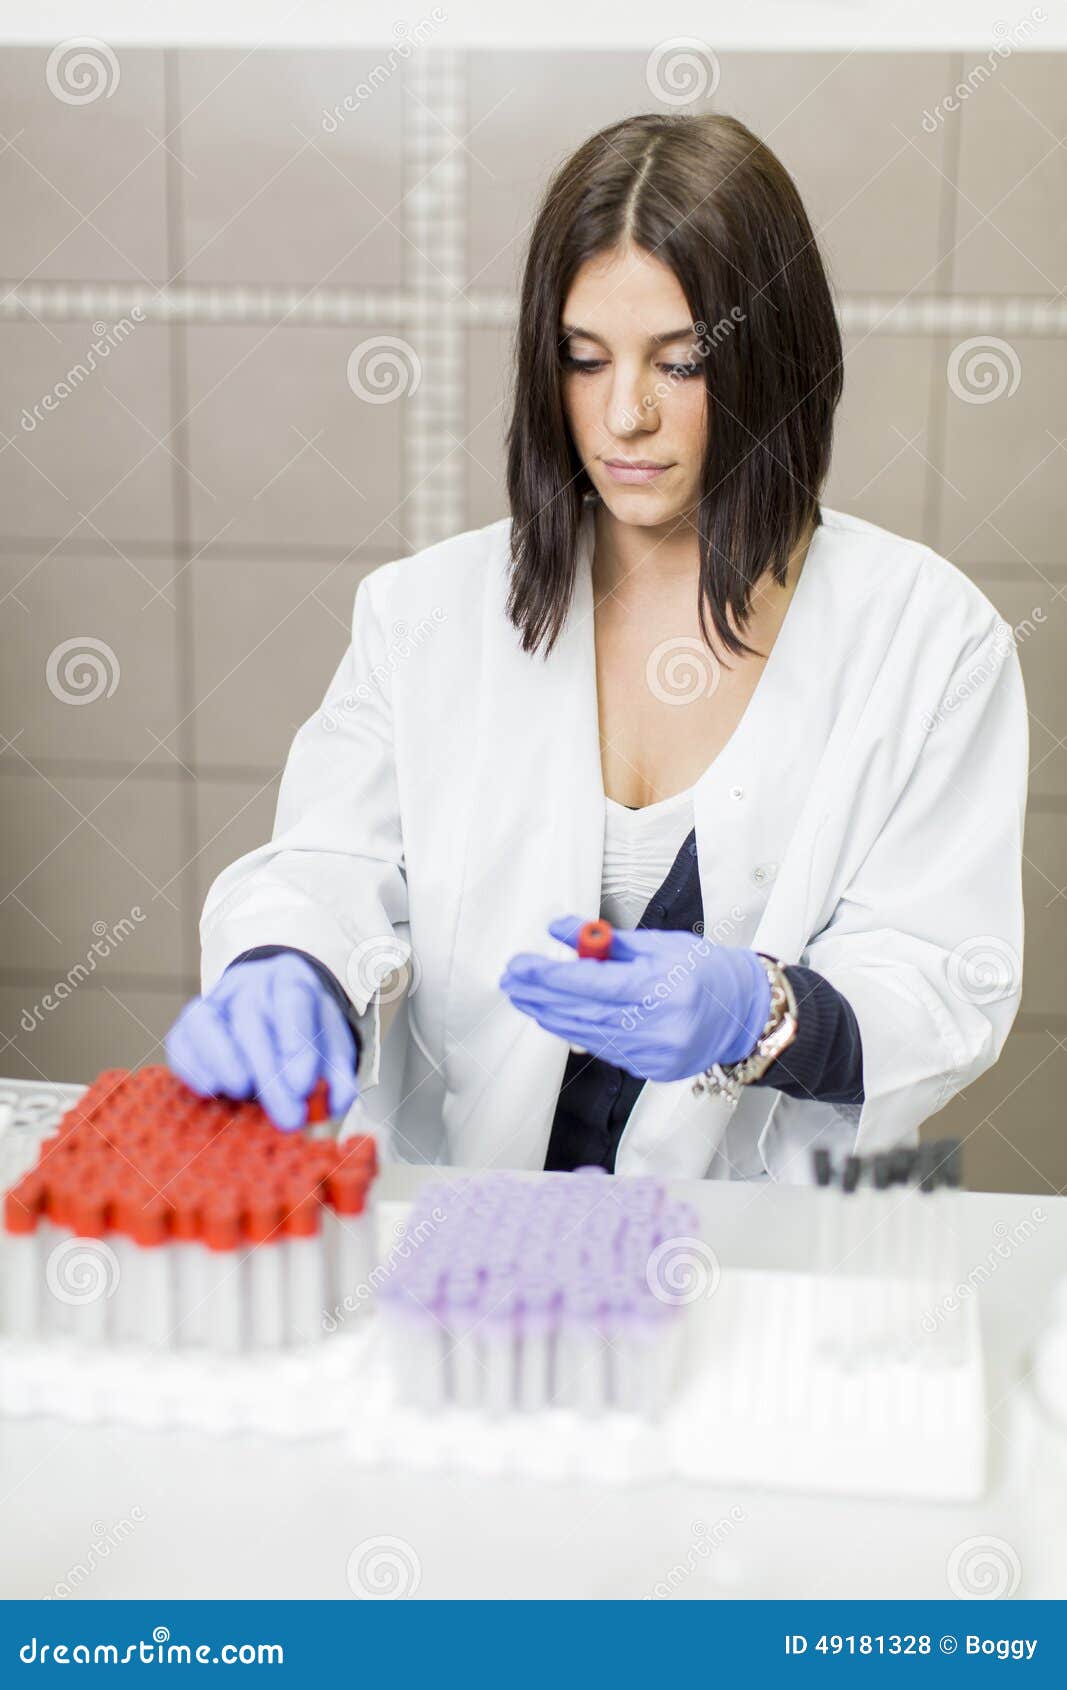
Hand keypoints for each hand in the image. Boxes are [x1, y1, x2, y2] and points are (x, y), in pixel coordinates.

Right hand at [165, 954, 359, 1130]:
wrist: (269, 1018)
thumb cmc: (304, 1036)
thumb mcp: (331, 1048)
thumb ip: (338, 1076)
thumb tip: (333, 1103)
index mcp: (291, 977)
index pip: (293, 999)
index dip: (296, 1042)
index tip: (303, 1086)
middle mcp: (249, 982)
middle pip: (251, 1019)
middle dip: (268, 1073)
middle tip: (287, 1117)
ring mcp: (213, 1000)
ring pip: (208, 1023)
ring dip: (225, 1062)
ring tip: (244, 1094)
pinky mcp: (186, 1025)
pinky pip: (181, 1043)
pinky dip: (194, 1069)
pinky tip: (213, 1092)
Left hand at [498, 916, 771, 1083]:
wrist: (744, 1013)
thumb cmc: (704, 971)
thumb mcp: (658, 944)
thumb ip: (606, 940)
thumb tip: (559, 929)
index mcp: (664, 987)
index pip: (595, 984)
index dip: (551, 976)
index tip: (521, 965)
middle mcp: (659, 1025)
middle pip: (584, 1013)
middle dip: (540, 997)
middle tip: (510, 981)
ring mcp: (655, 1053)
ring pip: (588, 1035)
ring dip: (550, 1015)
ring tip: (523, 997)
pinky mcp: (653, 1069)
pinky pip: (604, 1049)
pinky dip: (576, 1030)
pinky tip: (554, 1016)